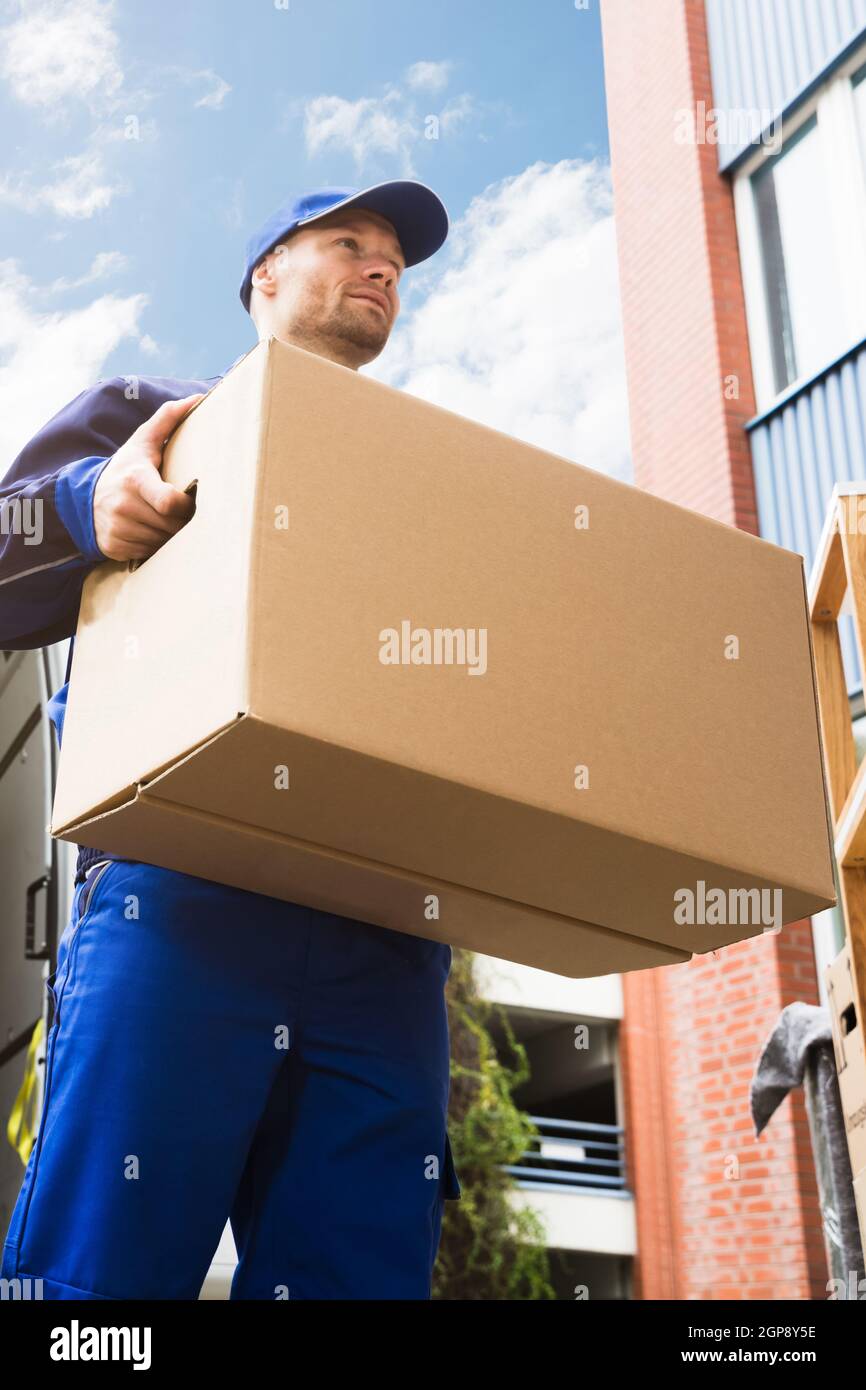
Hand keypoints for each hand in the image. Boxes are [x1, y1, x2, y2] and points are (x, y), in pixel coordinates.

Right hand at [92, 393, 204, 561]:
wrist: (84, 496)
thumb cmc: (125, 468)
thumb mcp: (142, 442)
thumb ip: (168, 420)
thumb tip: (197, 398)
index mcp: (135, 479)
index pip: (169, 502)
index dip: (185, 505)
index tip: (188, 499)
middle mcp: (124, 506)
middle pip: (171, 525)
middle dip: (181, 521)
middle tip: (182, 511)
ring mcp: (118, 529)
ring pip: (162, 542)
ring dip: (169, 534)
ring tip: (164, 519)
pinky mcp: (114, 548)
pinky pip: (148, 553)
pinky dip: (154, 545)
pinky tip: (149, 530)